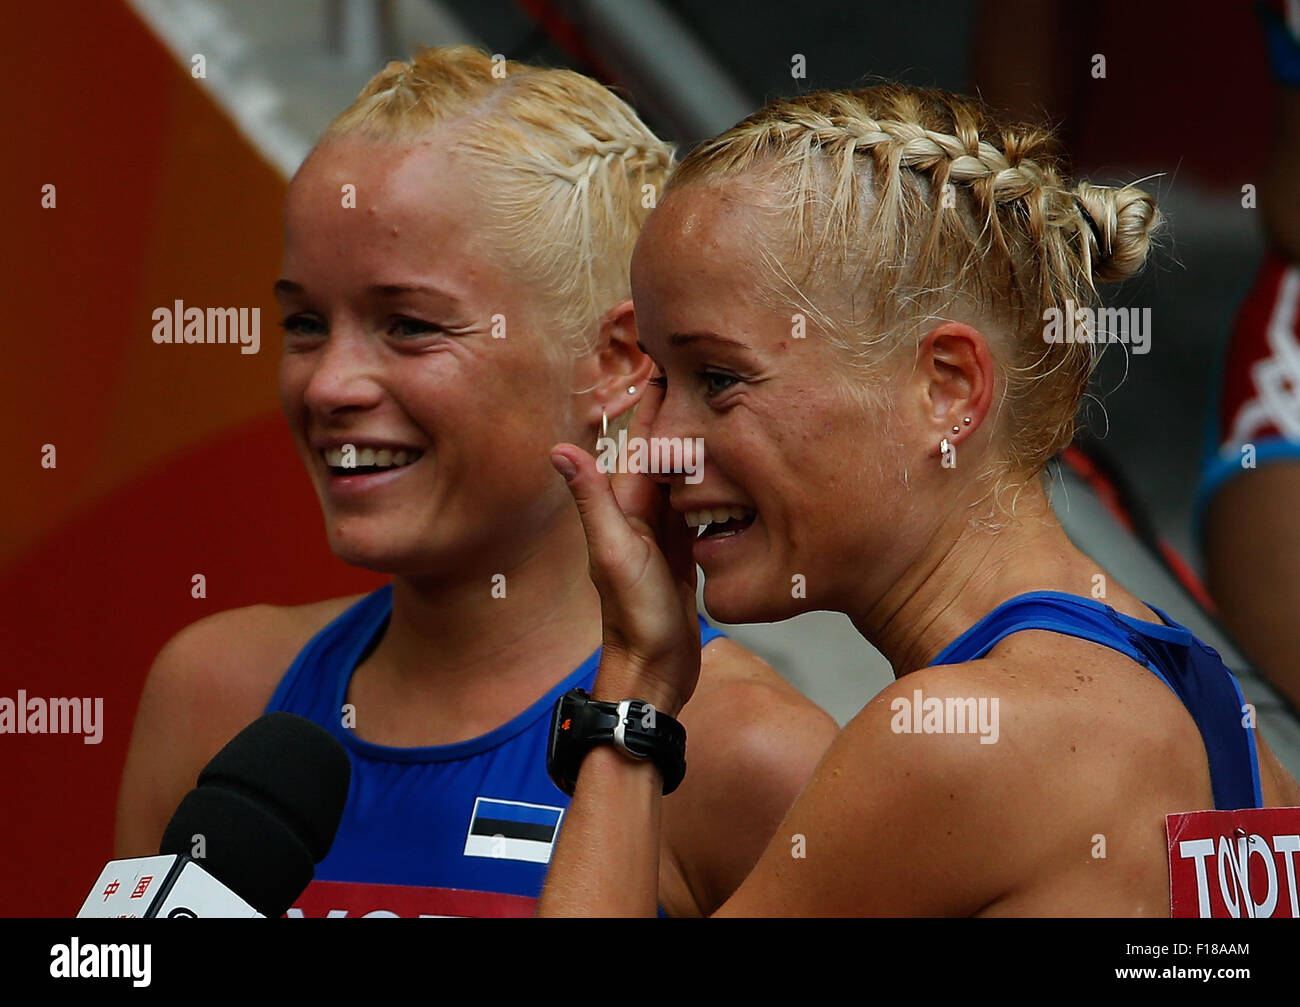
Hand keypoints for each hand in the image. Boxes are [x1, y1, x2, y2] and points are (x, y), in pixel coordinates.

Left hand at [550, 384, 700, 714]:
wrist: (654, 671)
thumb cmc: (635, 618)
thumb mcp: (617, 554)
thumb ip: (593, 501)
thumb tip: (558, 450)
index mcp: (626, 506)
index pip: (640, 441)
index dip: (650, 400)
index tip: (660, 355)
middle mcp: (644, 513)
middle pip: (663, 451)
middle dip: (677, 411)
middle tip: (695, 366)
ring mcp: (666, 532)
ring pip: (682, 474)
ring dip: (696, 440)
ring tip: (716, 400)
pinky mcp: (686, 550)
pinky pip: (699, 504)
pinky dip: (710, 479)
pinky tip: (727, 462)